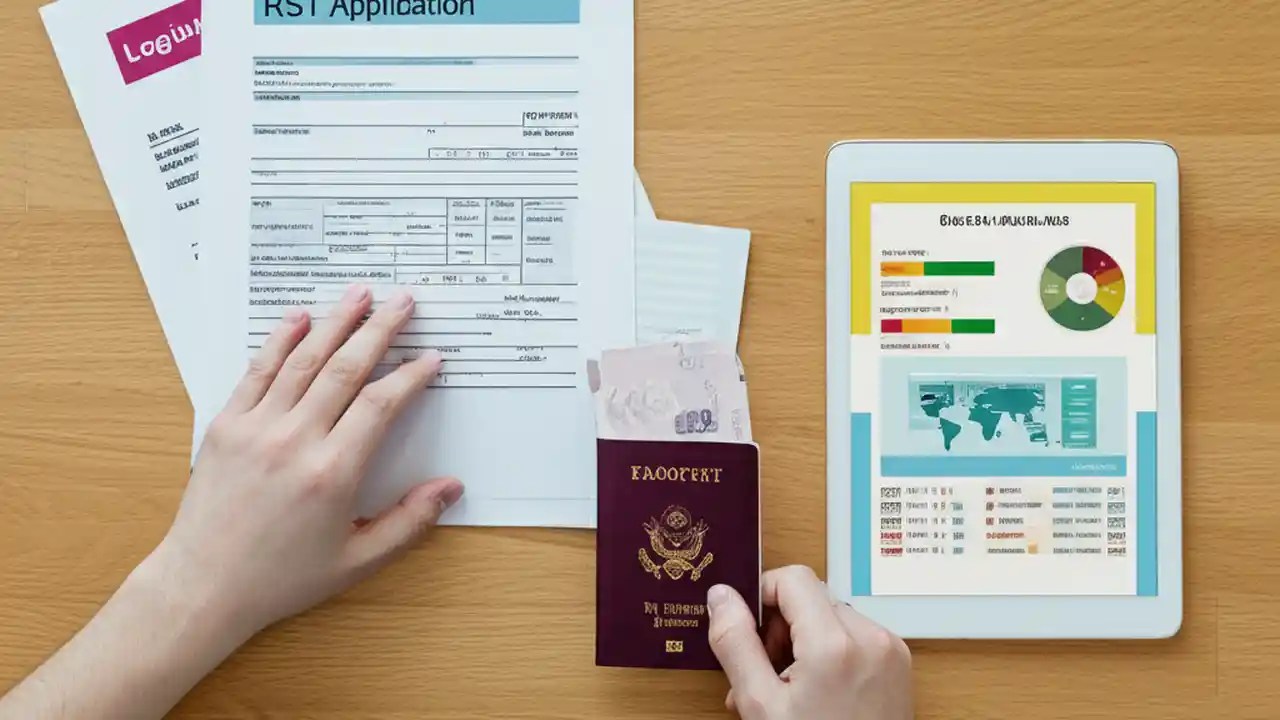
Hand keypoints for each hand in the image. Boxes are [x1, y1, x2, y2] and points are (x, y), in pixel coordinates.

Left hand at [153, 284, 462, 635]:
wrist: (204, 586)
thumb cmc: (281, 578)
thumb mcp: (357, 561)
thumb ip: (409, 522)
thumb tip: (450, 488)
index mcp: (332, 474)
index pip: (380, 405)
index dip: (410, 376)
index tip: (431, 357)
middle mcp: (295, 441)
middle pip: (346, 369)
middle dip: (379, 330)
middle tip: (403, 300)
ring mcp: (256, 428)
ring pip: (303, 361)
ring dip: (334, 322)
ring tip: (359, 293)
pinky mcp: (226, 426)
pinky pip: (257, 372)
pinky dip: (279, 340)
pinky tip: (298, 317)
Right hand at [707, 566, 912, 719]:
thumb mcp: (761, 705)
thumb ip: (736, 643)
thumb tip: (721, 596)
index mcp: (834, 644)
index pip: (793, 578)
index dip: (762, 595)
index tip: (747, 627)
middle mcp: (870, 638)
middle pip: (812, 598)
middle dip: (780, 626)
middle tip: (761, 670)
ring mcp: (889, 650)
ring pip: (831, 616)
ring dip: (803, 640)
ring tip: (785, 688)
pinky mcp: (898, 662)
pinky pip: (854, 636)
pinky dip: (829, 651)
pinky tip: (814, 689)